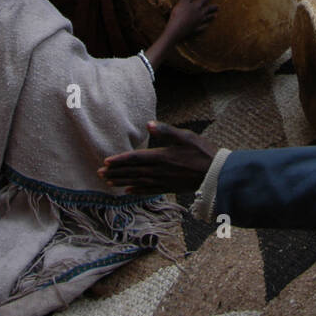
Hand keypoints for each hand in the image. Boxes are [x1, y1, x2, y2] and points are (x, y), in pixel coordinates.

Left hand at [98, 121, 217, 193]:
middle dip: (116, 172)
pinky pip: (148, 190)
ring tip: (108, 182)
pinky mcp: (169, 188)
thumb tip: (148, 124)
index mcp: (162, 156)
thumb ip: (166, 130)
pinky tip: (128, 191)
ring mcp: (163, 181)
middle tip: (99, 174)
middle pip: (133, 172)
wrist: (216, 174)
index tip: (106, 162)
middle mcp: (159, 171)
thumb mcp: (186, 136)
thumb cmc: (202, 152)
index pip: (136, 158)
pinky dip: (136, 191)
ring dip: (122, 182)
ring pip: (138, 182)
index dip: (120, 160)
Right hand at [165, 0, 217, 44]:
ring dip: (211, 16)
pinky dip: (206, 26)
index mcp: (197, 6)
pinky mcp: (195, 30)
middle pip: (208, 9)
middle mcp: (200, 14)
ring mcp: (198, 23)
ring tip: (216, 15)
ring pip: (207, 18)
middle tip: (218, 6)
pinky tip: (207, 26)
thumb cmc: (179, 13)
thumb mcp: (184, 0)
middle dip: (213, 7)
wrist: (176, 30)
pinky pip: (203, 28)